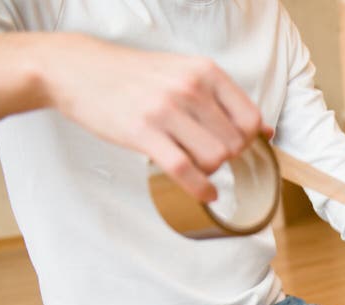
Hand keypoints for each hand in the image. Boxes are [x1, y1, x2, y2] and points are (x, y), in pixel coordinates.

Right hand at [42, 33, 271, 200]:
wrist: (77, 69)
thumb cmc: (136, 76)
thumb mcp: (185, 73)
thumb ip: (225, 100)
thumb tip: (267, 132)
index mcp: (204, 71)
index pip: (250, 119)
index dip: (248, 140)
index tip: (234, 145)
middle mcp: (189, 88)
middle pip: (235, 144)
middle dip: (227, 158)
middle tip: (208, 155)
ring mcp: (166, 110)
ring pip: (215, 158)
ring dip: (211, 171)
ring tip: (195, 163)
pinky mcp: (144, 133)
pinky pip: (186, 171)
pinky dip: (201, 189)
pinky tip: (205, 194)